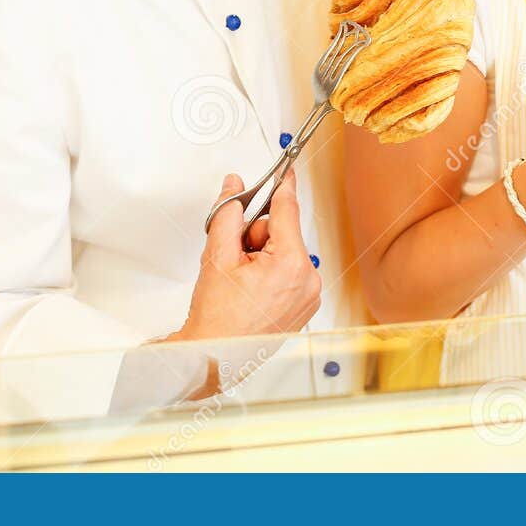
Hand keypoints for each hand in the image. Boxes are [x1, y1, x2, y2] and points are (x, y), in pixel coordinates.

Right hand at [171, 171, 321, 345]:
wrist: (216, 357)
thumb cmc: (217, 319)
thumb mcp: (216, 256)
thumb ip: (227, 214)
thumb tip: (234, 189)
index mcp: (291, 264)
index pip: (288, 209)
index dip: (282, 185)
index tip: (286, 169)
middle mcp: (308, 279)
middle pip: (282, 231)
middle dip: (256, 236)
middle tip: (234, 257)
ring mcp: (309, 295)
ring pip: (285, 251)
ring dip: (262, 254)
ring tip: (241, 279)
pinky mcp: (305, 305)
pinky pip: (290, 271)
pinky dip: (271, 270)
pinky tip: (251, 288)